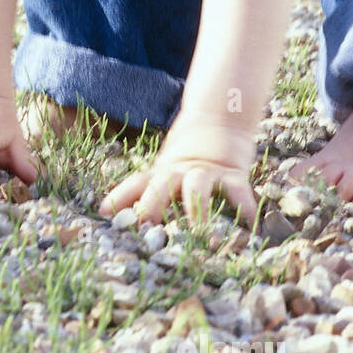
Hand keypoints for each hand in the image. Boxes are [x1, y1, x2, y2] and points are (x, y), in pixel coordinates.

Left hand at [99, 112, 257, 224]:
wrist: (219, 121)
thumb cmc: (186, 160)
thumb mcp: (162, 172)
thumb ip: (141, 192)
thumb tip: (105, 212)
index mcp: (160, 174)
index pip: (135, 183)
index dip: (119, 196)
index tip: (103, 212)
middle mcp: (179, 173)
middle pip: (161, 186)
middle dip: (152, 205)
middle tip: (146, 226)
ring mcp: (206, 173)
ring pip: (197, 187)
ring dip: (196, 208)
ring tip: (198, 232)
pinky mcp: (233, 175)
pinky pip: (238, 193)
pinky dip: (244, 210)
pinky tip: (248, 229)